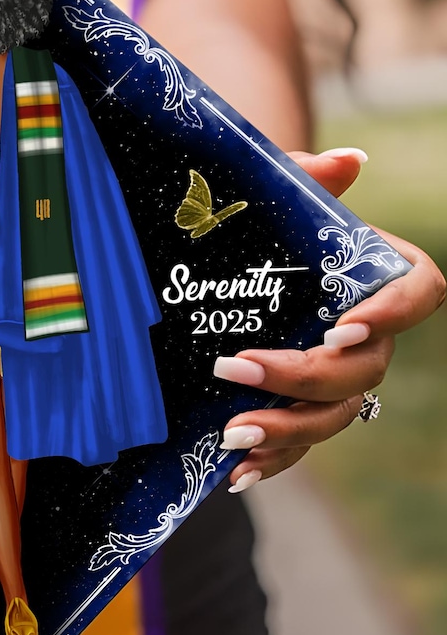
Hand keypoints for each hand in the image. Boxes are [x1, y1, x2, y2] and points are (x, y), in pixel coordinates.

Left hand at [216, 149, 445, 491]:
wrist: (215, 262)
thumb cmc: (256, 219)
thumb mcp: (269, 193)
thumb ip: (306, 178)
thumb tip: (349, 161)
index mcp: (373, 275)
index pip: (419, 293)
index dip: (391, 316)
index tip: (341, 327)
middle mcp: (364, 332)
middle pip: (364, 369)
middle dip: (306, 377)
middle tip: (238, 368)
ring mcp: (335, 375)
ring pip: (336, 416)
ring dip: (288, 430)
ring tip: (233, 432)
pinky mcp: (298, 407)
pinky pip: (300, 444)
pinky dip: (272, 461)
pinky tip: (235, 473)